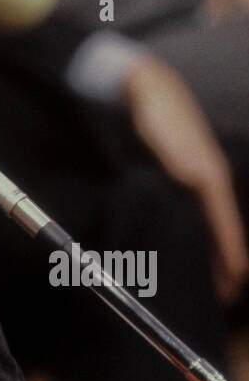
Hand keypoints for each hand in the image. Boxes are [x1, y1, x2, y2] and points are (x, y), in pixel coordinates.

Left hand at [120, 53, 248, 304]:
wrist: (143, 89)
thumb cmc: (159, 112)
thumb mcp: (167, 132)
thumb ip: (178, 155)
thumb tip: (191, 175)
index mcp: (209, 172)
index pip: (223, 217)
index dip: (230, 246)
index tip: (237, 275)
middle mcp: (206, 179)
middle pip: (220, 225)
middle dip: (225, 256)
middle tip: (228, 291)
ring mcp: (193, 180)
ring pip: (207, 223)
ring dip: (211, 250)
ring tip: (215, 281)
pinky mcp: (178, 179)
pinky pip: (192, 214)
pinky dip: (195, 234)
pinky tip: (188, 248)